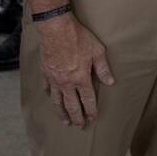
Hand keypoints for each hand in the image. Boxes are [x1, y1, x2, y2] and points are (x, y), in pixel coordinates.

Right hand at [36, 12, 114, 128]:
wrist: (56, 28)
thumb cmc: (78, 38)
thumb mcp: (97, 51)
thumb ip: (103, 68)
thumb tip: (110, 82)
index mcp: (81, 79)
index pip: (88, 100)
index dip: (91, 112)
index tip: (93, 119)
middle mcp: (67, 83)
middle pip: (72, 106)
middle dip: (77, 118)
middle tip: (79, 126)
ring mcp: (55, 79)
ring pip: (58, 101)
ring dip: (62, 113)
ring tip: (65, 121)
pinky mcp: (46, 72)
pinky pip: (48, 88)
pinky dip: (50, 96)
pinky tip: (52, 99)